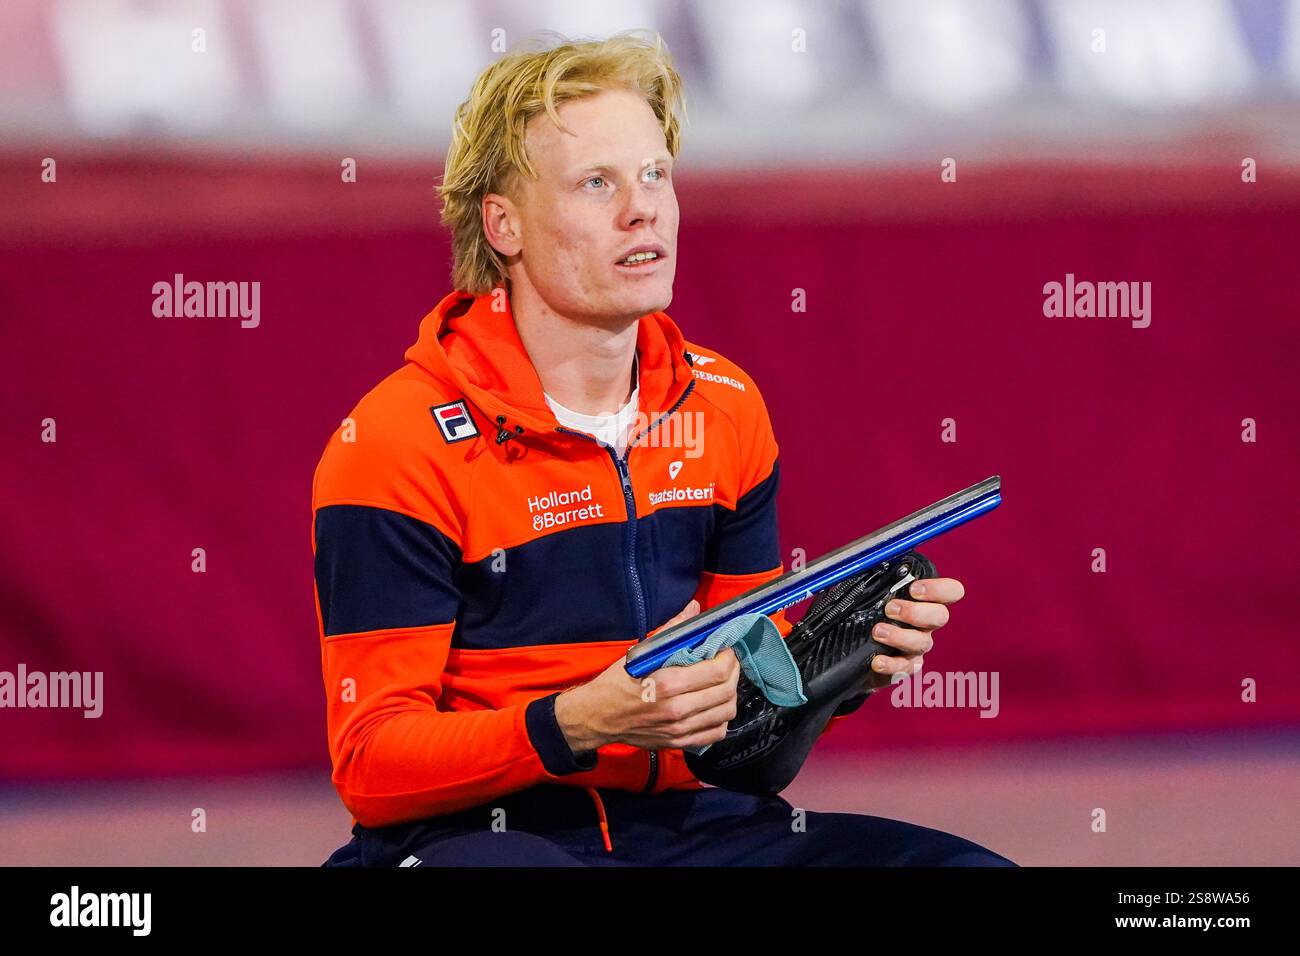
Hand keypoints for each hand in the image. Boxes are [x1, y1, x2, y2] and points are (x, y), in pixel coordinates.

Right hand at [554, 600, 740, 752]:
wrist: (598, 716)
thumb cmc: (618, 681)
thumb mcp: (640, 652)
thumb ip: (671, 630)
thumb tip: (694, 608)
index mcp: (667, 683)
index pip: (718, 670)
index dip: (728, 657)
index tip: (724, 649)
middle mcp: (677, 709)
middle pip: (726, 691)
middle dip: (733, 672)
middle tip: (726, 662)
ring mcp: (679, 729)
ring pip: (726, 712)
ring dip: (730, 694)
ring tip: (722, 683)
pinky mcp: (679, 742)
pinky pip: (716, 733)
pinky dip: (721, 718)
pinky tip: (713, 706)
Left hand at [864, 577, 965, 689]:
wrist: (860, 652)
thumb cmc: (870, 614)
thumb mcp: (873, 593)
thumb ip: (877, 579)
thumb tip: (868, 561)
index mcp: (925, 601)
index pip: (951, 591)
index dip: (939, 589)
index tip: (914, 588)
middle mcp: (926, 624)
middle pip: (939, 617)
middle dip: (916, 612)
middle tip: (891, 609)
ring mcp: (918, 647)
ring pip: (922, 643)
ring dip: (899, 636)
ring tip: (878, 631)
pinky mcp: (906, 667)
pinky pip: (905, 668)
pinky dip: (891, 665)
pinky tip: (877, 661)